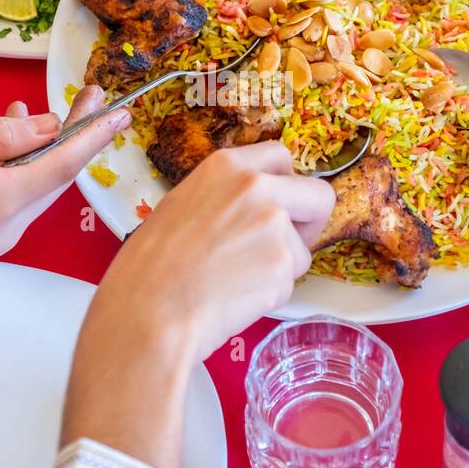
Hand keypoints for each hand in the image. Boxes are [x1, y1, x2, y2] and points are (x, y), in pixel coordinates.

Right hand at [0, 87, 126, 356]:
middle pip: (54, 177)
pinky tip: (1, 144)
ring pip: (32, 189)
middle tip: (87, 95)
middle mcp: (6, 230)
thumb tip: (46, 126)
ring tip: (33, 111)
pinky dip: (14, 171)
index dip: (94, 133)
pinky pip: (10, 202)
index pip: (65, 163)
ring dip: (38, 152)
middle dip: (72, 136)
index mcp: (1, 203)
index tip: (120, 109)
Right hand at [61, 142, 335, 467]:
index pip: (282, 157)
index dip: (286, 184)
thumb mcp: (180, 205)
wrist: (149, 310)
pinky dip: (269, 294)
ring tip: (236, 281)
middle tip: (286, 245)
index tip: (281, 204)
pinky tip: (234, 298)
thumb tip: (249, 208)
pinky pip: (289, 281)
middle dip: (310, 222)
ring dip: (281, 267)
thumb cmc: (149, 266)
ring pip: (303, 248)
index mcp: (227, 165)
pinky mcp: (282, 265)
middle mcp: (257, 187)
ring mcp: (274, 225)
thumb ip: (224, 197)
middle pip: (319, 196)